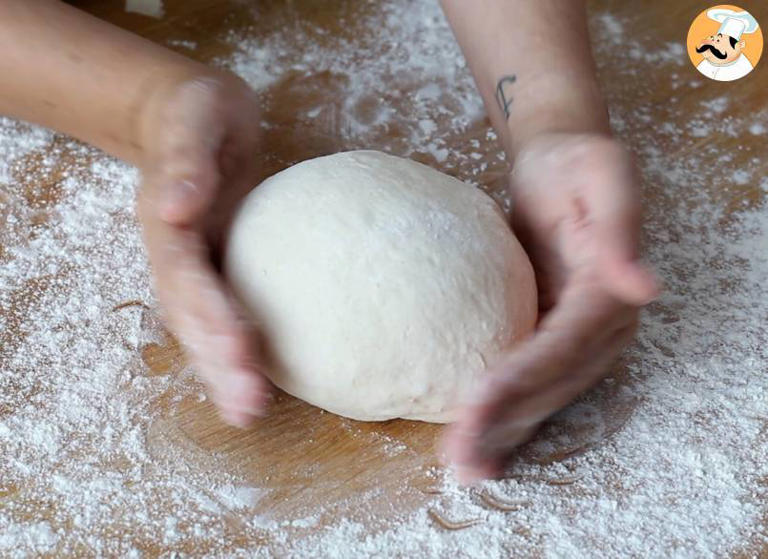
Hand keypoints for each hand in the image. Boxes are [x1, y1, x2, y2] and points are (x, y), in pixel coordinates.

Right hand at [136, 73, 269, 426]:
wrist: (192, 118)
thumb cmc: (196, 112)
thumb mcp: (195, 117)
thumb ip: (185, 160)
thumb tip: (175, 208)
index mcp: (167, 223)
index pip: (186, 276)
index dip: (209, 314)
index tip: (240, 348)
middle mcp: (176, 255)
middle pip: (189, 318)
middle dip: (217, 363)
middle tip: (248, 406)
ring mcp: (195, 268)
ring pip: (201, 329)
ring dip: (223, 373)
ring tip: (249, 413)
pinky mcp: (220, 271)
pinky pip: (224, 317)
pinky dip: (237, 352)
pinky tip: (262, 383)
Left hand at [442, 133, 658, 483]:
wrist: (557, 165)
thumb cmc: (575, 162)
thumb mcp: (602, 175)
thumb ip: (621, 228)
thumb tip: (642, 287)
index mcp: (610, 294)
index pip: (565, 344)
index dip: (526, 375)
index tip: (481, 398)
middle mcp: (600, 327)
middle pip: (552, 383)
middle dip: (506, 420)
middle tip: (462, 456)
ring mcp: (576, 338)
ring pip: (540, 395)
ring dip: (502, 432)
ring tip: (463, 466)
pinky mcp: (549, 337)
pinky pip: (527, 382)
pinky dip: (501, 414)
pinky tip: (473, 441)